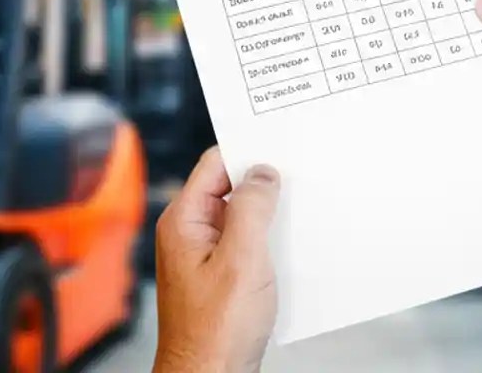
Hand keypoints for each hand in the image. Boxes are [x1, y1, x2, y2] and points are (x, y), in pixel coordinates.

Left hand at [154, 148, 280, 372]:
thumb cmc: (216, 332)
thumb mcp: (241, 259)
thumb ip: (251, 208)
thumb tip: (262, 173)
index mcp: (184, 221)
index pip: (214, 165)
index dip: (246, 153)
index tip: (279, 148)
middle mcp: (189, 234)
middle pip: (227, 188)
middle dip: (261, 185)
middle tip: (297, 180)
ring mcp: (203, 256)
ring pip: (240, 218)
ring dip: (267, 217)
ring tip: (297, 216)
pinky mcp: (219, 276)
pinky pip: (244, 244)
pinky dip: (266, 242)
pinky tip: (287, 250)